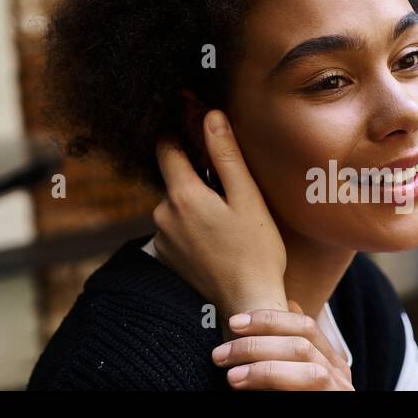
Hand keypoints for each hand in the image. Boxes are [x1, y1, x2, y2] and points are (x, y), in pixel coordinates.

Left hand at [152, 110, 288, 323]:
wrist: (247, 301)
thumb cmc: (256, 250)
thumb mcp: (247, 198)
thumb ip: (226, 156)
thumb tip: (211, 116)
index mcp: (182, 196)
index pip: (166, 148)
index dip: (178, 131)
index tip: (191, 122)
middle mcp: (163, 215)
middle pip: (174, 177)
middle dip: (196, 174)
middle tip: (229, 186)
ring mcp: (162, 237)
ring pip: (176, 203)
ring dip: (196, 201)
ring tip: (228, 216)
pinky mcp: (167, 255)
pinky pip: (177, 226)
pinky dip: (193, 223)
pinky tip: (219, 236)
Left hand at [211, 301, 353, 390]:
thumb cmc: (297, 403)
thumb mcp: (293, 377)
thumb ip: (286, 351)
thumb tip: (271, 311)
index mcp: (330, 361)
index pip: (304, 324)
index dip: (269, 318)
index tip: (234, 321)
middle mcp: (339, 373)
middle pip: (301, 339)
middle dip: (256, 341)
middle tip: (220, 353)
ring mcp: (339, 391)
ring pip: (303, 359)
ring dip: (260, 361)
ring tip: (229, 375)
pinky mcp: (333, 403)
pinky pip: (306, 384)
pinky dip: (270, 378)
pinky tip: (243, 386)